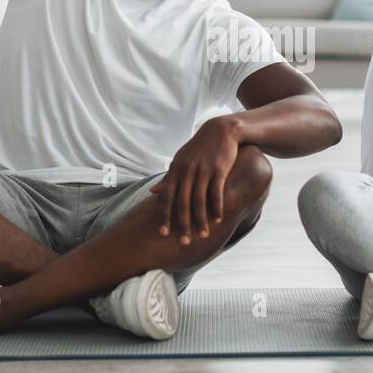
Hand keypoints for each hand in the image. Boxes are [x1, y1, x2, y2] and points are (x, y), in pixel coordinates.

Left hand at [150, 116, 241, 244]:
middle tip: (184, 241)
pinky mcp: (219, 170)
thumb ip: (168, 178)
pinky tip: (217, 220)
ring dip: (201, 221)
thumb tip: (152, 192)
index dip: (165, 216)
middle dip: (182, 224)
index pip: (168, 197)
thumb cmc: (198, 148)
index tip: (164, 234)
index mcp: (176, 170)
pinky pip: (217, 193)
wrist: (220, 130)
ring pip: (200, 201)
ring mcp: (203, 171)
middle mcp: (187, 171)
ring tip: (203, 235)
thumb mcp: (180, 160)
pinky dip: (217, 208)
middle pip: (183, 203)